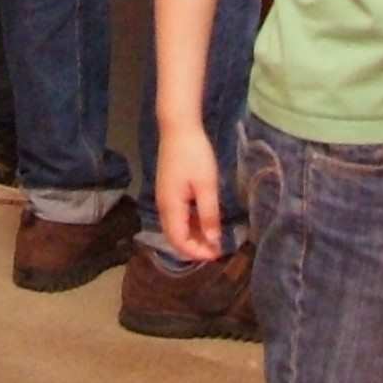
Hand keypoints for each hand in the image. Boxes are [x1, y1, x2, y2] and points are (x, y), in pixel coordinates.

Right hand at [157, 123, 222, 263]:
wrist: (178, 128)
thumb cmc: (194, 155)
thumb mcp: (207, 186)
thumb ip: (209, 215)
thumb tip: (212, 241)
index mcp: (171, 208)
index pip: (180, 242)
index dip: (197, 253)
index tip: (218, 254)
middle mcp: (164, 207)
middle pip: (176, 238)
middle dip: (195, 247)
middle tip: (218, 249)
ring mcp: (165, 199)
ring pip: (177, 227)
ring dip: (194, 236)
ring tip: (215, 237)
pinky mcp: (169, 192)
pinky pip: (178, 216)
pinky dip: (191, 223)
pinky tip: (206, 221)